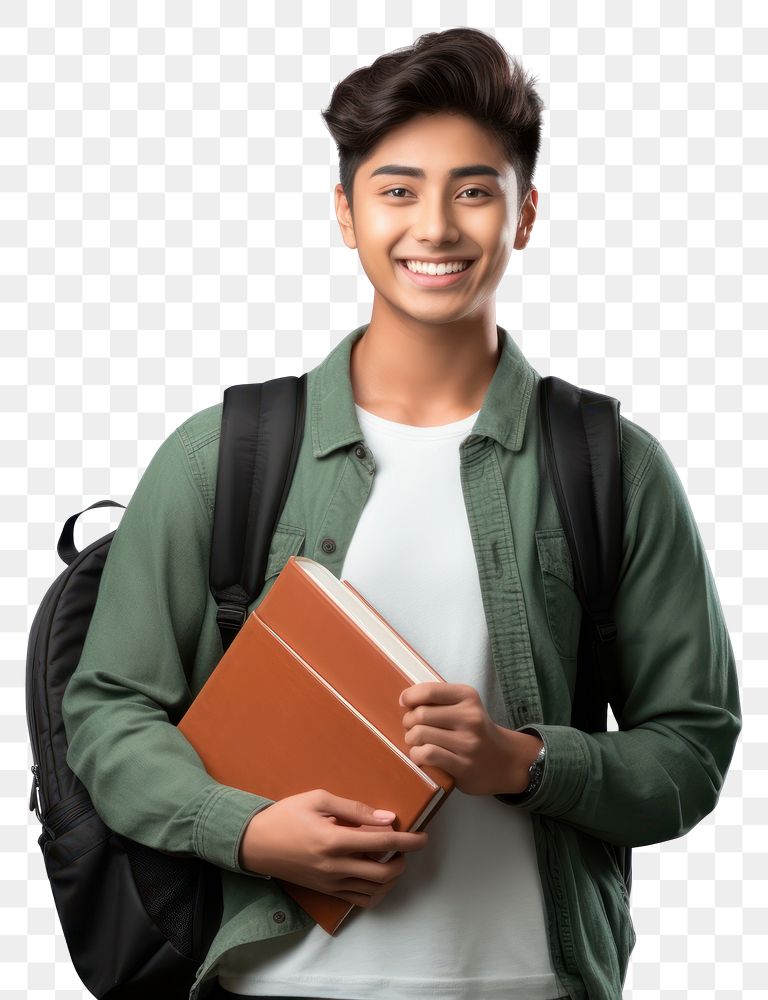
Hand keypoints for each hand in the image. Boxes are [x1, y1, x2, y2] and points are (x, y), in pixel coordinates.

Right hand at [238, 789, 428, 908]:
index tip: (423, 837)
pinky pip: (359, 900)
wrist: (255, 843)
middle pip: (383, 873)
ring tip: (393, 859)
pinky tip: (377, 875)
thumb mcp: (318, 799)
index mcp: (334, 840)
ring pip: (374, 891)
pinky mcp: (326, 892)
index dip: (407, 841)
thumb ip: (355, 809)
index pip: (381, 843)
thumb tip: (386, 818)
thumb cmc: (286, 815)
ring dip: (391, 877)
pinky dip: (375, 891)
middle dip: (403, 860)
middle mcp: (334, 867)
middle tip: (407, 846)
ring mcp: (330, 884)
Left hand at [399, 682, 541, 795]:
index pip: (429, 691)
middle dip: (408, 722)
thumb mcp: (465, 706)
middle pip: (420, 714)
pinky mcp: (464, 766)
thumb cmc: (476, 732)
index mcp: (468, 697)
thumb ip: (440, 700)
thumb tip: (405, 700)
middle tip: (413, 728)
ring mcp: (468, 743)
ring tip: (417, 743)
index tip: (405, 703)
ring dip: (411, 740)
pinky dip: (417, 755)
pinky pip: (428, 755)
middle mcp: (470, 717)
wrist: (505, 761)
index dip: (409, 696)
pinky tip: (422, 756)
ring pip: (421, 735)